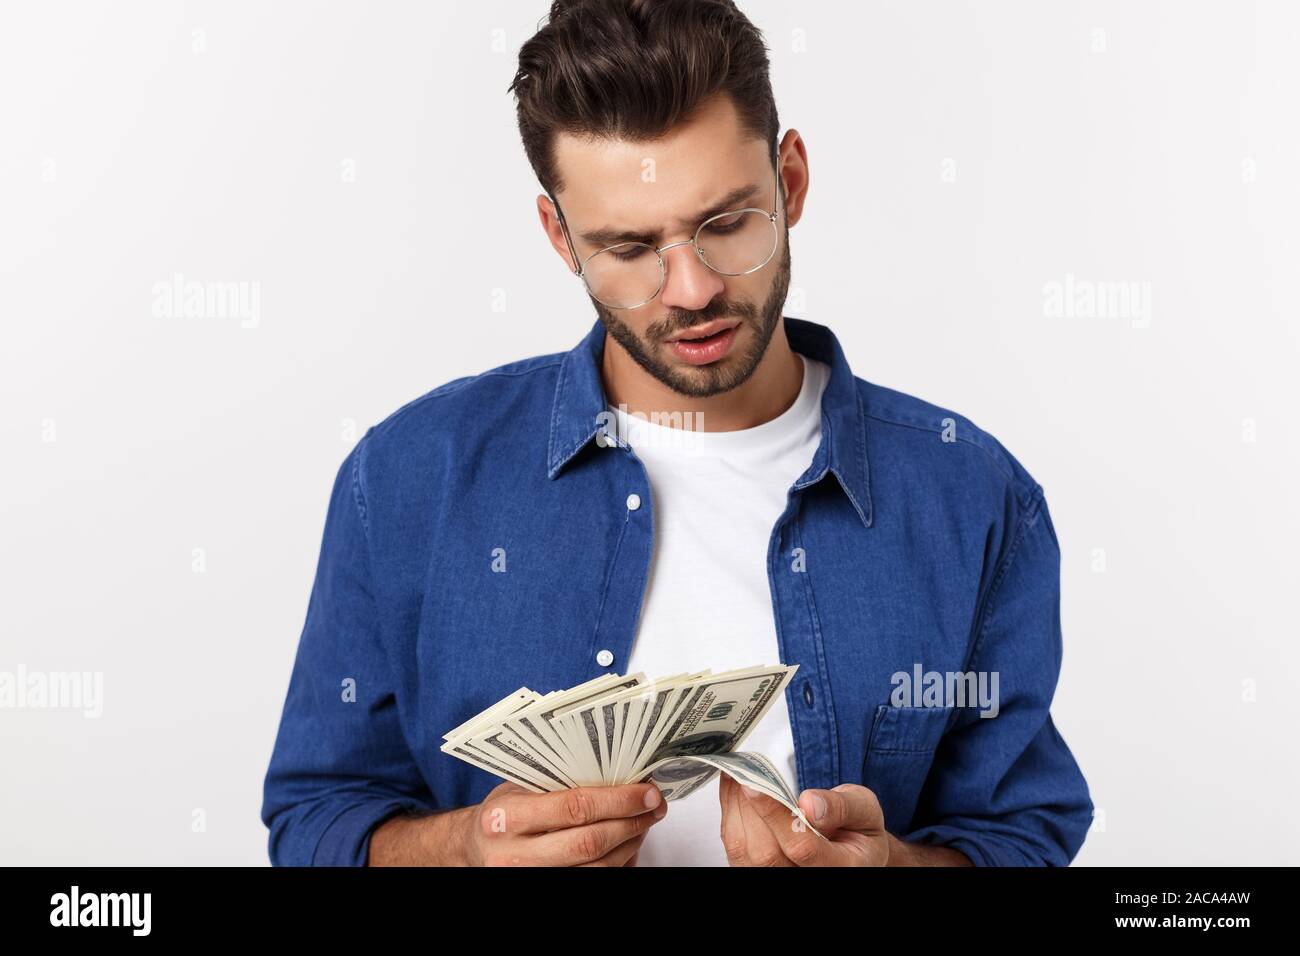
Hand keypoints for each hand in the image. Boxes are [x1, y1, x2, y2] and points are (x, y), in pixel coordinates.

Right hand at [457, 781, 667, 865]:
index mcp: (507, 817)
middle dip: (631, 823)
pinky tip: (627, 847)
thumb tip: (621, 775)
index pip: (574, 808)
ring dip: (629, 845)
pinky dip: (616, 865)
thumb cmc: (503, 813)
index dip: (618, 800)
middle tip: (654, 806)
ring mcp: (527, 879)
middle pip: (589, 843)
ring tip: (643, 823)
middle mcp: (514, 855)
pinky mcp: (543, 891)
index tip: (646, 791)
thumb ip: (560, 784)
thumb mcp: (519, 789)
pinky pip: (592, 882)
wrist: (474, 849)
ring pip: (596, 869)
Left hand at [718, 773, 888, 866]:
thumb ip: (843, 806)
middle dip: (750, 810)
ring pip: (745, 855)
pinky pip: (736, 851)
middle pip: (767, 855)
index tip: (755, 786)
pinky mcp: (759, 871)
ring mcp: (780, 878)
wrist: (850, 849)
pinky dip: (730, 817)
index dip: (775, 816)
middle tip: (744, 772)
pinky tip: (733, 791)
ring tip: (737, 775)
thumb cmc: (857, 829)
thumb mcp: (865, 810)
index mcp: (840, 867)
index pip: (802, 848)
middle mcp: (807, 879)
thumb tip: (809, 802)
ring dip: (735, 811)